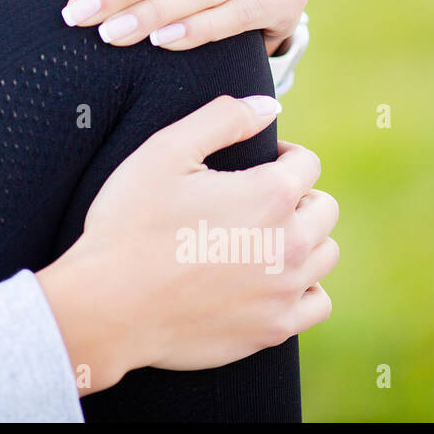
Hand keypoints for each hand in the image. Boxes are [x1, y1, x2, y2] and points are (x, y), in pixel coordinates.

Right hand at [36, 95, 337, 392]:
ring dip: (303, 240)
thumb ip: (223, 118)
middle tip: (257, 201)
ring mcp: (283, 290)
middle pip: (324, 208)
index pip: (307, 163)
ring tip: (264, 238)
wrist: (109, 305)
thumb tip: (269, 105)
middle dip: (297, 196)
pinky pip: (316, 303)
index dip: (282, 155)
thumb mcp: (165, 152)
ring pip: (325, 254)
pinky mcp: (272, 328)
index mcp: (269, 195)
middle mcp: (289, 243)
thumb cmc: (130, 224)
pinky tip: (273, 279)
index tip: (258, 163)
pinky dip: (303, 288)